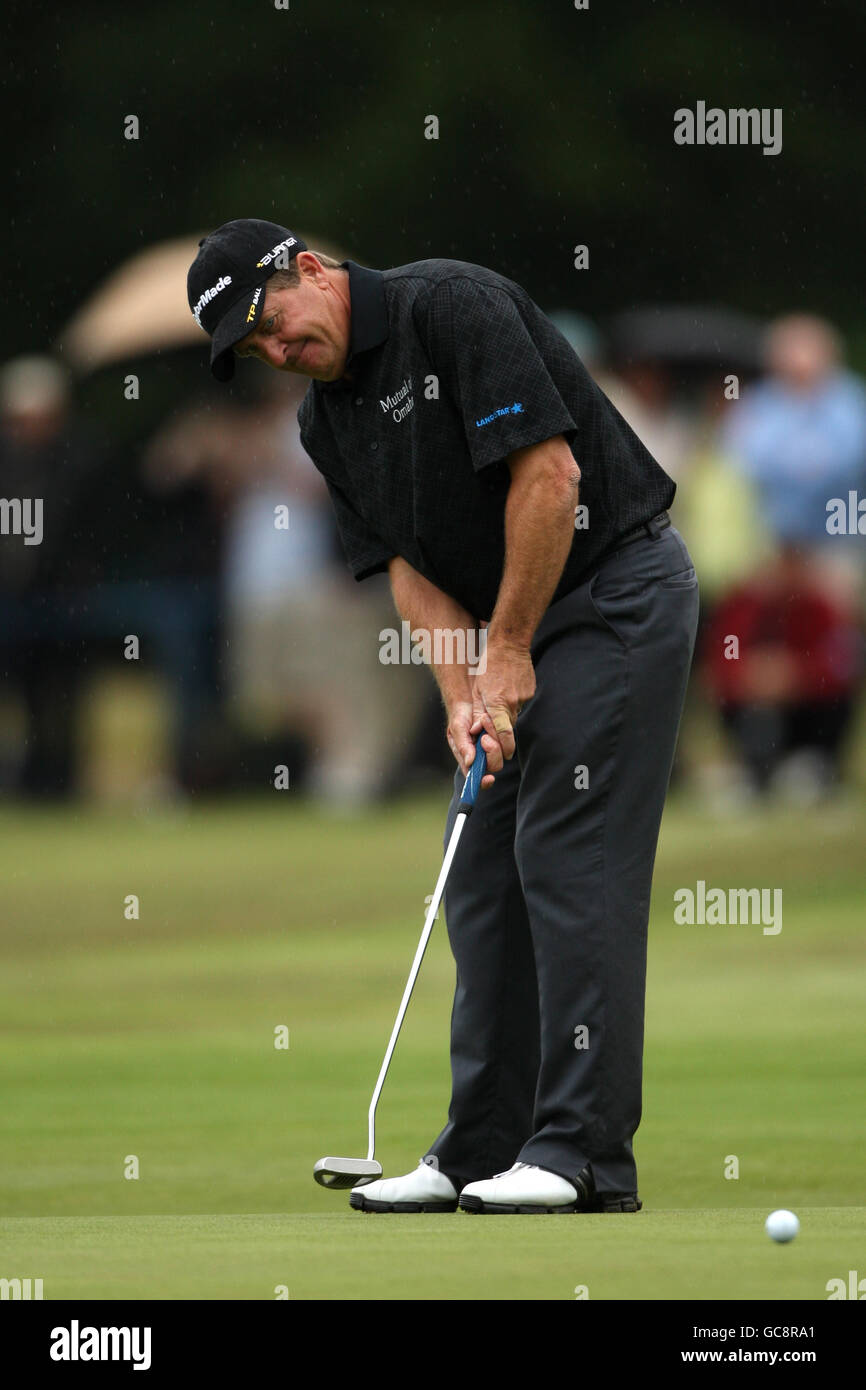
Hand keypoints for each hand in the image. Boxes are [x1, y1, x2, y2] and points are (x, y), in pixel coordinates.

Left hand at [470, 637, 535, 780]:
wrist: (509, 644)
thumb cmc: (488, 666)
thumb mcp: (477, 690)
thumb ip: (477, 713)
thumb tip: (476, 732)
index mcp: (496, 703)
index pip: (503, 734)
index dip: (503, 748)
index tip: (503, 755)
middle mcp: (512, 703)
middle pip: (508, 728)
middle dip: (501, 734)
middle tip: (491, 731)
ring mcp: (523, 697)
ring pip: (514, 715)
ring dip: (505, 714)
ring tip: (498, 696)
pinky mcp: (530, 691)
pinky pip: (520, 703)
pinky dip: (513, 701)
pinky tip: (507, 688)